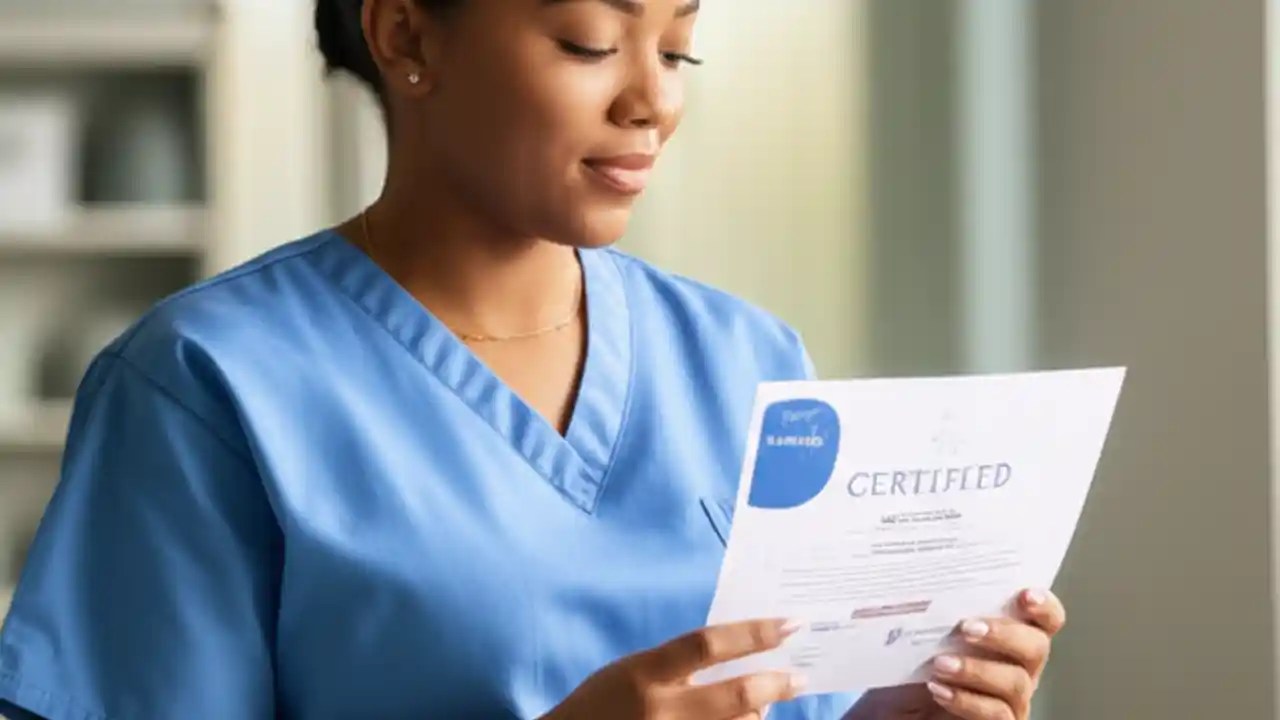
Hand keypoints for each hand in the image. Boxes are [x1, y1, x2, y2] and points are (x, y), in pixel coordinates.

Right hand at [541, 618, 806, 719]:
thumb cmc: (601, 706)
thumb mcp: (631, 672)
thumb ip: (676, 665)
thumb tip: (738, 659)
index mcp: (644, 673)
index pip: (707, 645)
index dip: (753, 633)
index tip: (791, 624)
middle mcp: (661, 711)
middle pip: (735, 695)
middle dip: (775, 684)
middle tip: (800, 678)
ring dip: (758, 716)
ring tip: (764, 704)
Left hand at [852, 589, 1065, 719]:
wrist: (897, 708)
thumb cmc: (915, 665)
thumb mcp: (924, 632)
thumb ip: (939, 609)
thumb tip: (926, 577)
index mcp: (1011, 636)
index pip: (1046, 619)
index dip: (1044, 606)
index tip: (1025, 595)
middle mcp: (1020, 667)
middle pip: (1036, 647)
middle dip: (1004, 635)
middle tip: (967, 628)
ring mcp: (1012, 699)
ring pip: (1015, 682)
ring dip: (977, 669)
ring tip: (940, 663)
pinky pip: (997, 714)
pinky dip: (967, 700)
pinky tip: (938, 689)